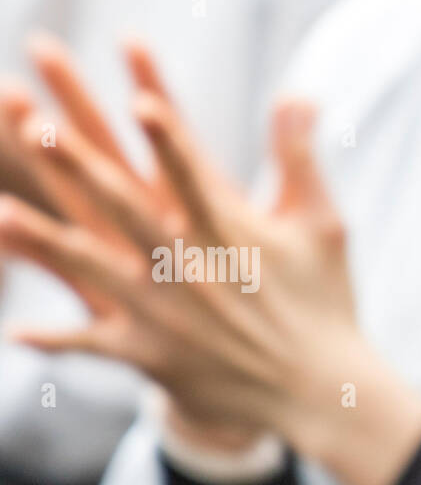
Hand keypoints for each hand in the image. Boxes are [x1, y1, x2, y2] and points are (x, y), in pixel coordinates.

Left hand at [0, 40, 420, 484]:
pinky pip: (95, 346)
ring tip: (0, 212)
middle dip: (82, 168)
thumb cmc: (324, 304)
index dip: (170, 139)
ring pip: (95, 270)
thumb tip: (299, 92)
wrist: (318, 393)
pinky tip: (16, 332)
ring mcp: (169, 316)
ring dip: (45, 240)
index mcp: (233, 235)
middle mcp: (193, 271)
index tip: (143, 101)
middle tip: (40, 128)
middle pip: (128, 209)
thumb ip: (299, 156)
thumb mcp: (323, 227)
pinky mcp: (155, 357)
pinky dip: (56, 342)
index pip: (195, 175)